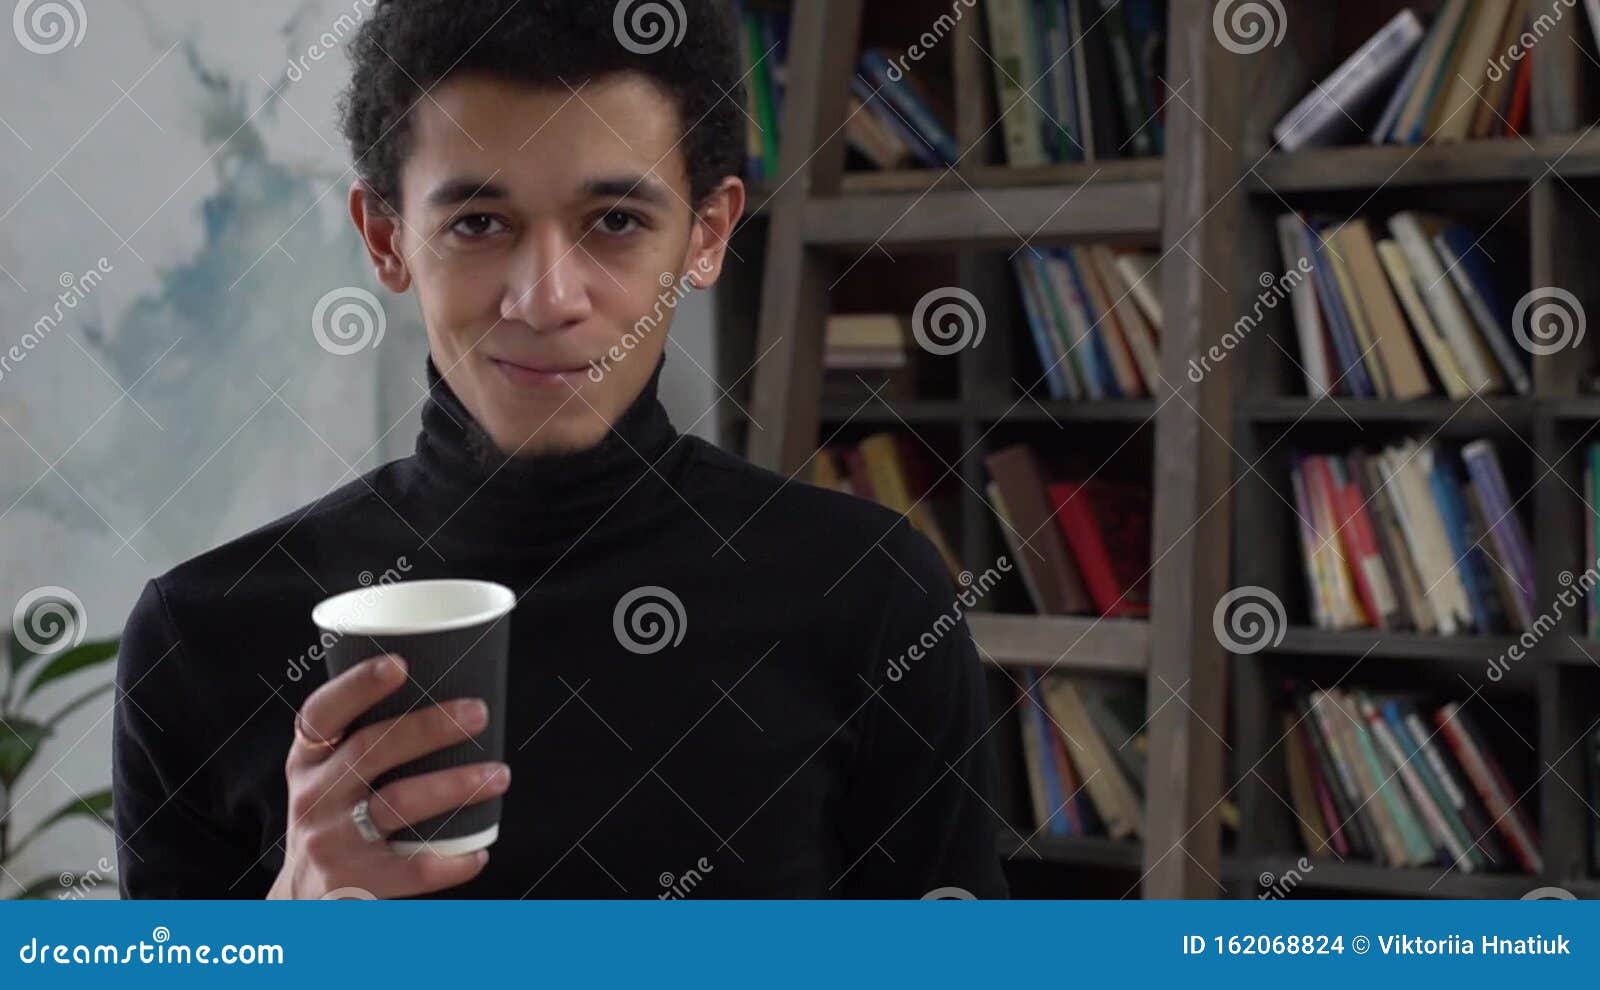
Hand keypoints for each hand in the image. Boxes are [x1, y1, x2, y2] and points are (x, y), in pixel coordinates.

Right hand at [266, 653, 510, 898]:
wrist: (299, 904)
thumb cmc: (337, 819)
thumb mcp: (329, 778)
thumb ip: (368, 741)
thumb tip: (454, 688)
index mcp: (308, 760)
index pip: (322, 714)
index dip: (357, 686)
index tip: (400, 664)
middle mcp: (311, 796)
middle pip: (370, 750)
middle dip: (429, 727)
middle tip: (479, 712)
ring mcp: (329, 842)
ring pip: (397, 803)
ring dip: (455, 785)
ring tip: (499, 774)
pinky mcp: (350, 884)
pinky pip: (410, 868)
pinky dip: (452, 861)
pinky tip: (479, 853)